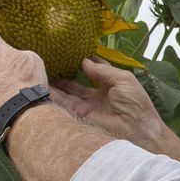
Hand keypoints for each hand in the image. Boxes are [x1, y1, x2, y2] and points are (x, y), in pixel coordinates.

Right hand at [50, 58, 167, 150]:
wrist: (137, 129)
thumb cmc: (135, 102)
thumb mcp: (123, 79)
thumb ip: (103, 70)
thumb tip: (85, 61)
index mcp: (110, 85)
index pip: (94, 70)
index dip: (85, 61)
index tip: (72, 50)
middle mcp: (97, 95)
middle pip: (77, 83)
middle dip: (66, 73)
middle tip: (52, 61)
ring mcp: (88, 106)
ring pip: (68, 93)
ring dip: (56, 84)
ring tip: (42, 71)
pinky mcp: (80, 116)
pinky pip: (65, 104)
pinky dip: (53, 96)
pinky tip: (42, 86)